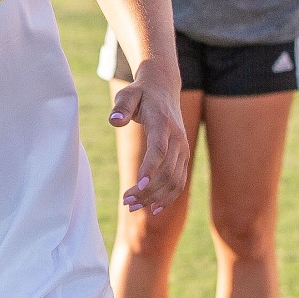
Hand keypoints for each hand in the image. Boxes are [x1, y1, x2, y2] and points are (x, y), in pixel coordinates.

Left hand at [111, 73, 189, 214]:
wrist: (164, 88)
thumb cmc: (141, 93)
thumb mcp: (128, 94)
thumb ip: (121, 107)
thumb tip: (115, 121)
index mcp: (162, 124)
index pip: (158, 150)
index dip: (149, 168)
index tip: (137, 185)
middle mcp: (177, 139)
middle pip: (166, 171)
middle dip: (147, 190)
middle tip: (125, 202)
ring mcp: (183, 149)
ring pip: (174, 180)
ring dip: (155, 197)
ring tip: (132, 207)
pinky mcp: (183, 157)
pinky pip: (180, 181)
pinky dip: (169, 197)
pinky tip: (154, 208)